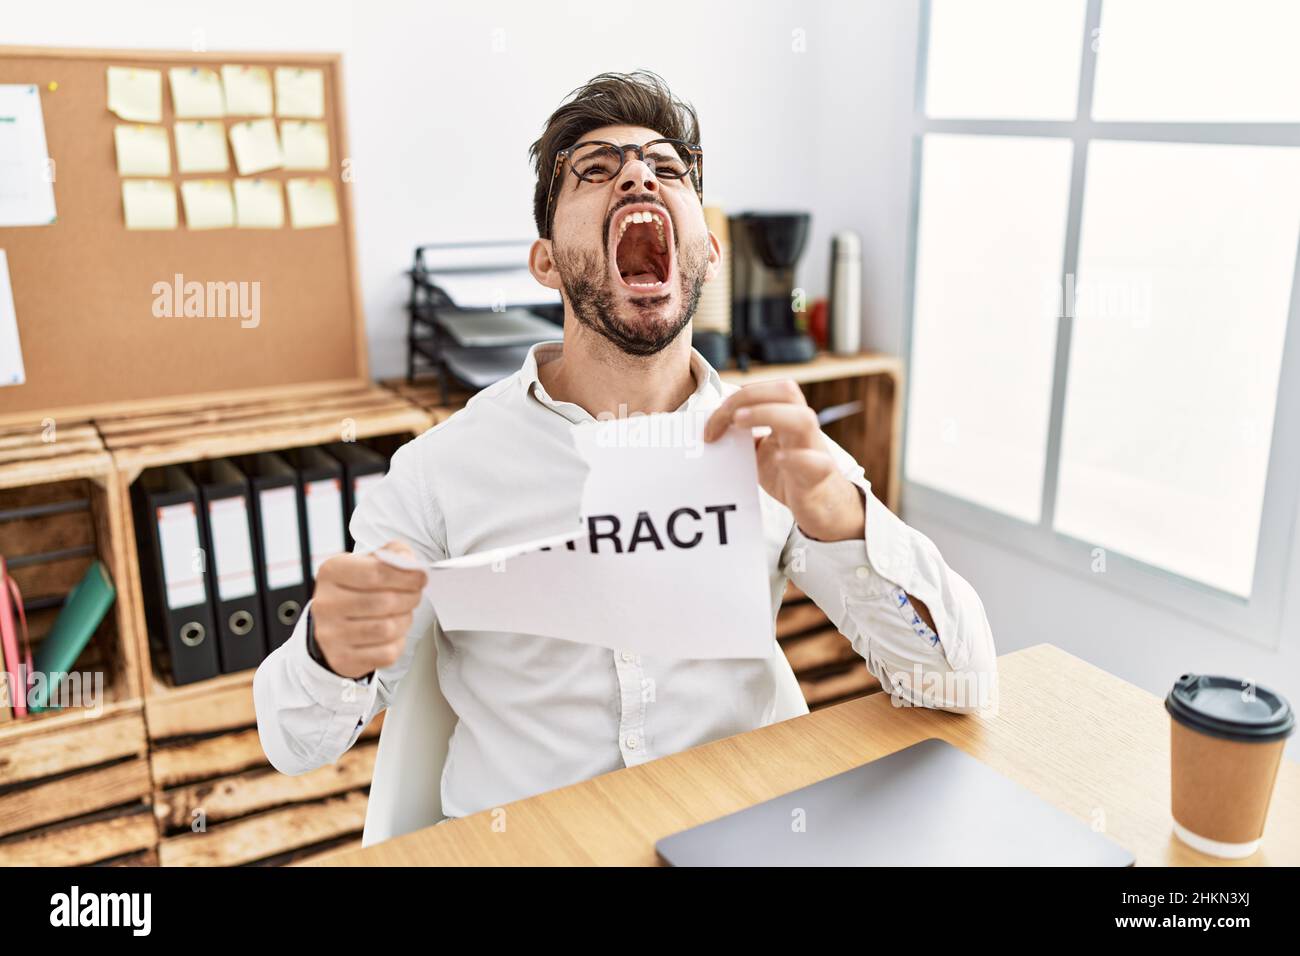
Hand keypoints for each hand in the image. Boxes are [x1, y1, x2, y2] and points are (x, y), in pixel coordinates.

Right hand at [310, 540, 426, 678]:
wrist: (332, 626)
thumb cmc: (356, 590)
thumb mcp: (370, 562)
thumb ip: (394, 553)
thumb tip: (411, 563)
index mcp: (331, 572)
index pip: (377, 572)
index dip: (407, 575)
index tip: (421, 577)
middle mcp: (326, 603)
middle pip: (385, 601)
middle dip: (410, 597)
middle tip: (415, 595)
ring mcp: (331, 634)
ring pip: (387, 629)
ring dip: (405, 620)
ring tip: (403, 613)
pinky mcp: (342, 658)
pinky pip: (386, 653)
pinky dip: (397, 643)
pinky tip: (393, 634)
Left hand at [703, 380, 864, 541]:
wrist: (822, 507)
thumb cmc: (789, 475)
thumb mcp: (761, 452)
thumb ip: (742, 438)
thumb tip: (711, 428)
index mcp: (788, 419)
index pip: (771, 389)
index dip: (741, 396)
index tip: (713, 422)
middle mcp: (802, 429)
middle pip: (788, 392)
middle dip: (751, 396)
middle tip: (725, 418)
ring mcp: (814, 450)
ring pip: (803, 419)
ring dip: (769, 414)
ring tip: (739, 422)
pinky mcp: (819, 476)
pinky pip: (816, 462)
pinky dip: (797, 458)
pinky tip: (779, 459)